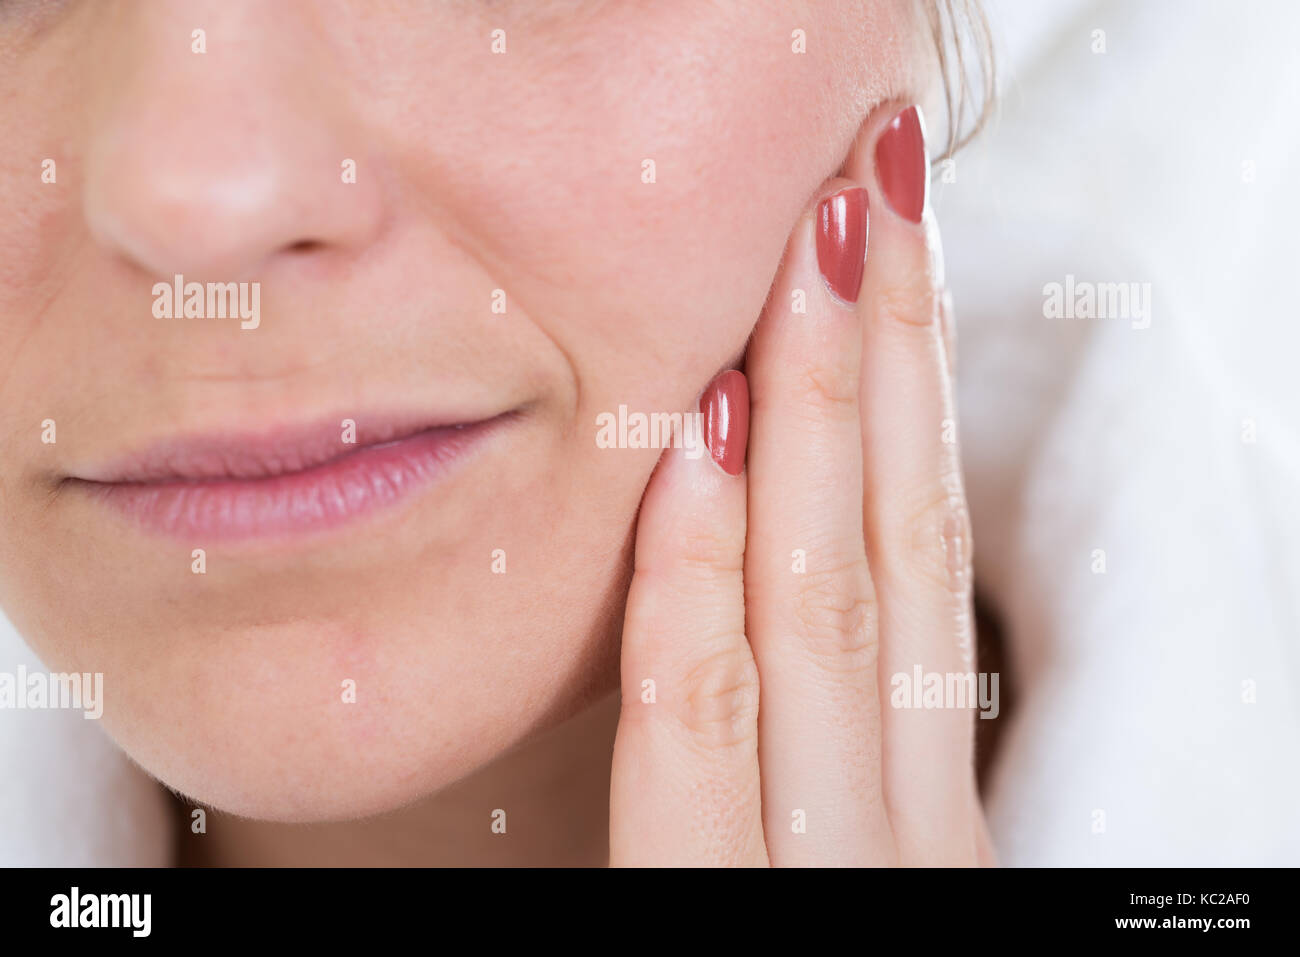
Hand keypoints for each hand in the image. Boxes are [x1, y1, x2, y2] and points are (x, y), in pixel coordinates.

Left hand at [609, 104, 993, 865]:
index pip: (923, 556)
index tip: (893, 251)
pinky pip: (701, 714)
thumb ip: (802, 734)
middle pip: (900, 539)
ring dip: (824, 410)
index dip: (918, 390)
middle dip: (890, 349)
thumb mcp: (818, 852)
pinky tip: (705, 437)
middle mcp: (905, 821)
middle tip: (873, 184)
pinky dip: (701, 575)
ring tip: (817, 247)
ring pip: (827, 599)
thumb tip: (761, 547)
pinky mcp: (723, 909)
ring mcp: (835, 866)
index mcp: (923, 797)